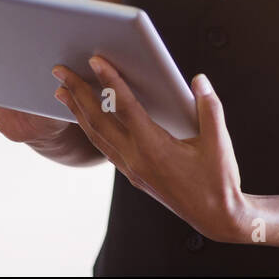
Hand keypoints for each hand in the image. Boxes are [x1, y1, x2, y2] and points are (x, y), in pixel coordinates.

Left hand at [52, 56, 249, 244]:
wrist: (217, 217)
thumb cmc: (218, 181)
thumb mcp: (218, 142)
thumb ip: (209, 107)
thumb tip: (199, 80)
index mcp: (154, 149)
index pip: (125, 107)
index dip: (109, 81)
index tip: (95, 60)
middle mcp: (136, 160)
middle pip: (98, 121)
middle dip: (77, 92)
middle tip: (59, 70)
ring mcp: (131, 169)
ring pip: (96, 136)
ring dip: (77, 111)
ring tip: (62, 90)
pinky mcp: (133, 175)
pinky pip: (105, 147)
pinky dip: (91, 128)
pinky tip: (86, 117)